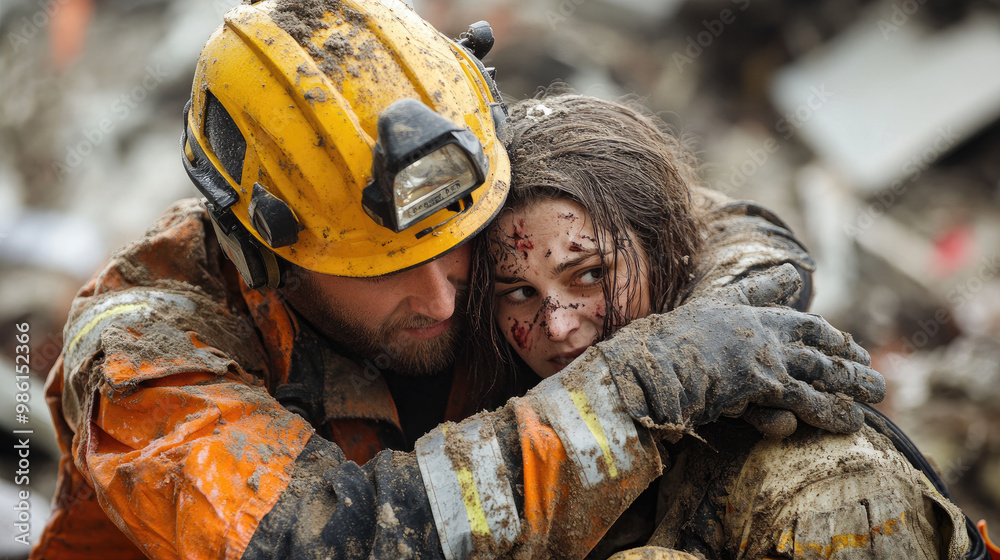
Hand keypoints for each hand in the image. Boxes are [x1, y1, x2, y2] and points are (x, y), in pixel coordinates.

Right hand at [598, 264, 883, 437]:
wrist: (654, 360)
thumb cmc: (677, 338)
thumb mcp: (720, 304)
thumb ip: (757, 289)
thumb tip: (791, 270)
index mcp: (758, 316)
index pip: (807, 325)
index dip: (833, 338)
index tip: (851, 348)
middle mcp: (769, 335)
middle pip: (824, 349)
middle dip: (852, 364)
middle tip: (877, 380)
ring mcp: (768, 358)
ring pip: (824, 373)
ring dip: (853, 386)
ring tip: (877, 398)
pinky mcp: (762, 384)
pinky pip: (806, 400)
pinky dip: (830, 411)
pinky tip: (850, 422)